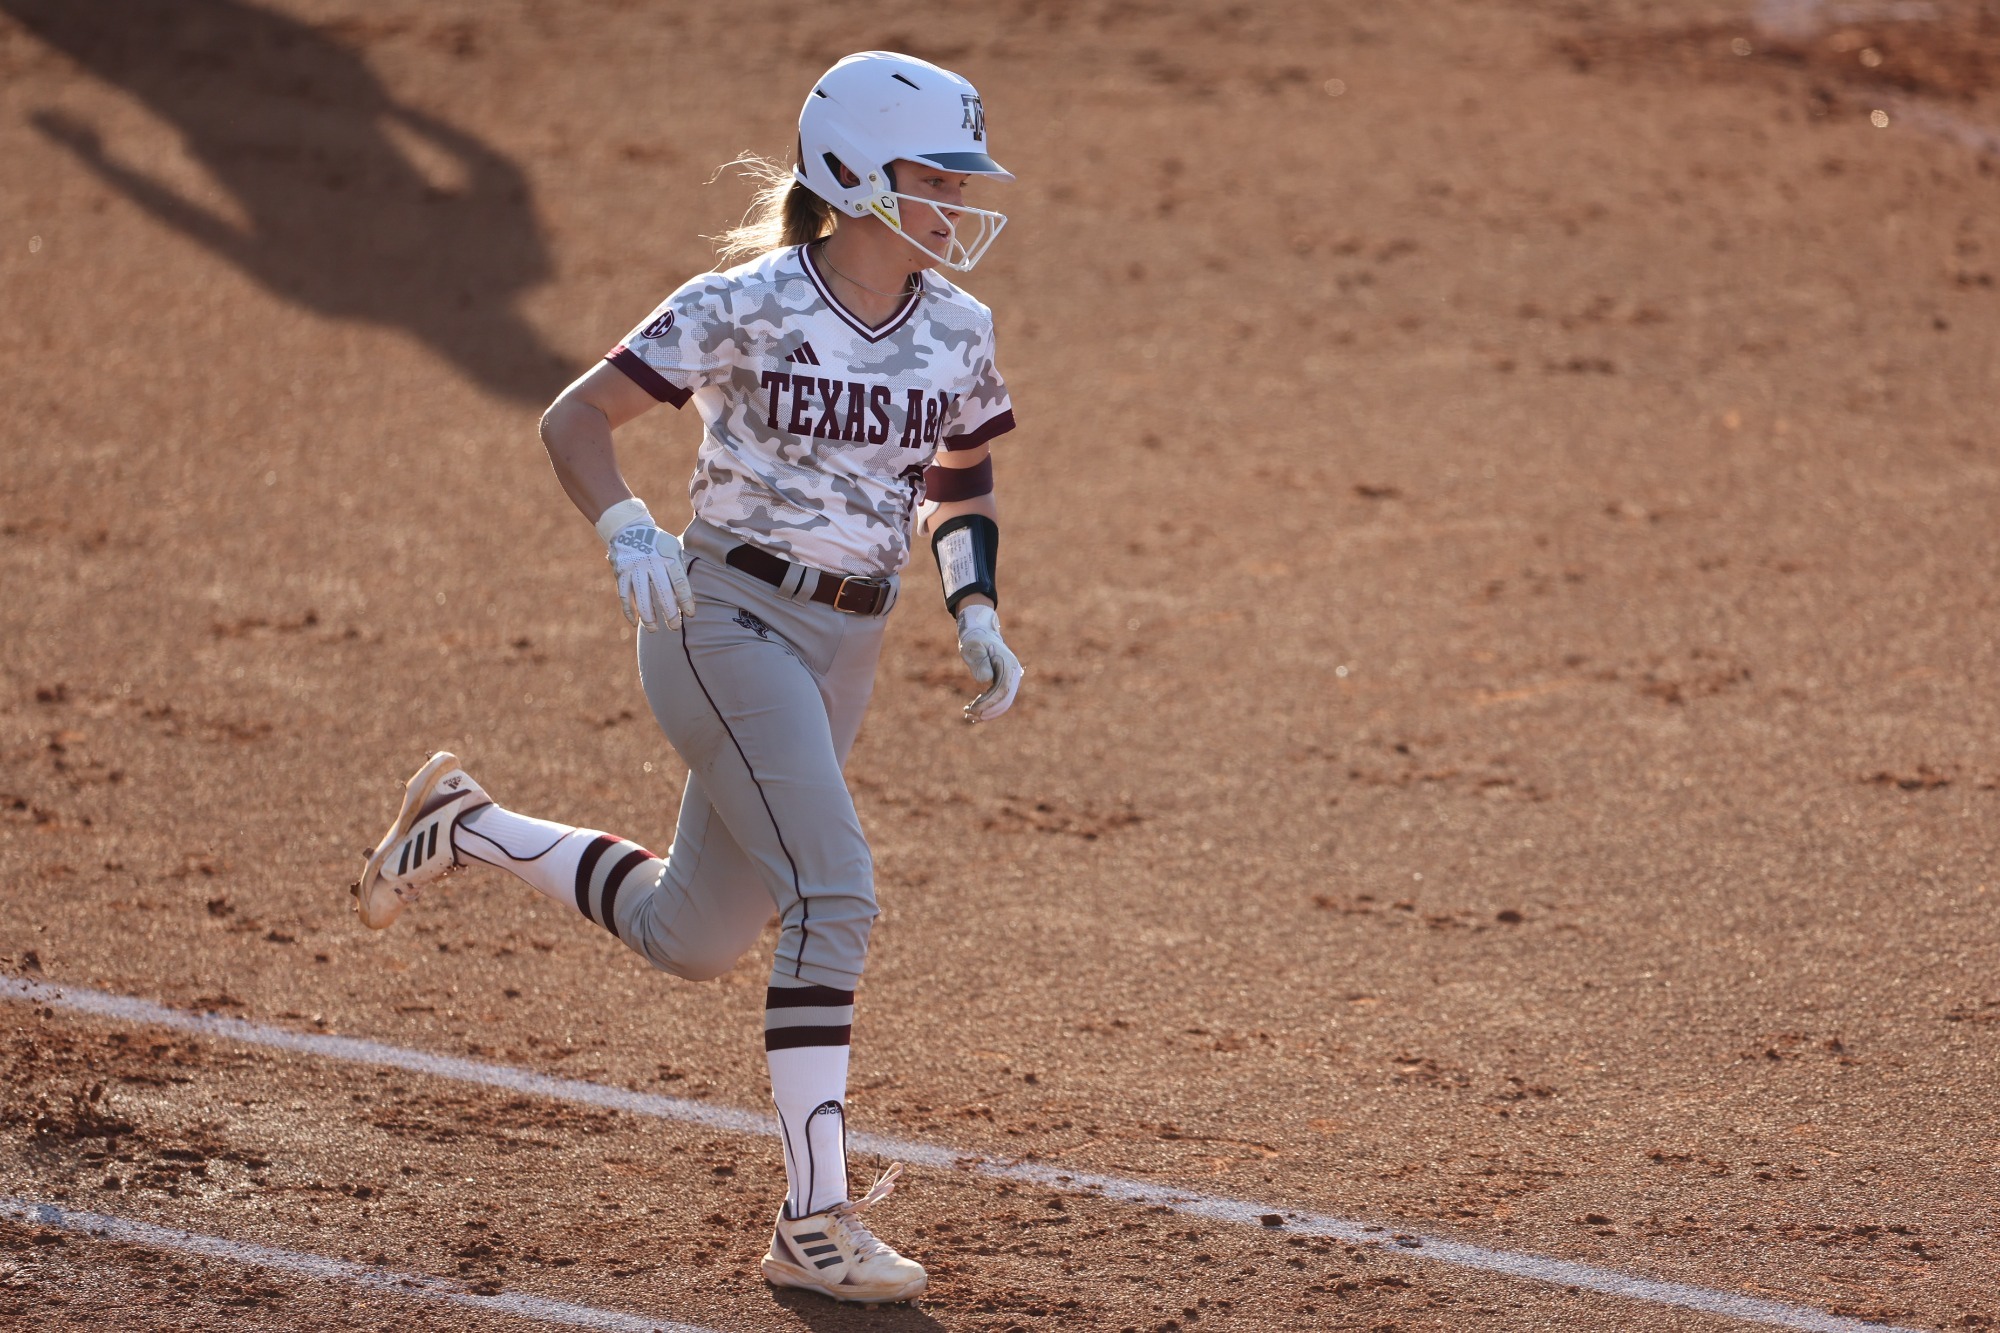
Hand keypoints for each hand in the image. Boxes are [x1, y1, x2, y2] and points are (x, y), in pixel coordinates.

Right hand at [607, 521, 693, 631]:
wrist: (629, 528)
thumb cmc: (658, 543)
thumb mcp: (673, 548)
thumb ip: (680, 570)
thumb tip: (688, 599)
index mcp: (667, 556)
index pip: (680, 582)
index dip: (686, 600)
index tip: (690, 614)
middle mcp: (651, 562)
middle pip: (662, 592)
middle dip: (669, 612)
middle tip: (674, 627)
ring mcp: (634, 567)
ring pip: (641, 597)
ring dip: (648, 617)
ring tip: (654, 629)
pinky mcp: (620, 572)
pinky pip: (624, 595)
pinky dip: (629, 610)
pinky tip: (635, 622)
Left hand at [955, 604, 1021, 722]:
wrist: (980, 631)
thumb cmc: (974, 638)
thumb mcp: (973, 647)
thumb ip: (979, 662)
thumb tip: (986, 680)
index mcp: (1008, 664)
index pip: (1002, 690)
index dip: (989, 702)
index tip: (973, 708)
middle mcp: (1013, 671)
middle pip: (1006, 699)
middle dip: (988, 710)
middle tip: (969, 716)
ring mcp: (1011, 677)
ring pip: (1004, 701)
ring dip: (989, 711)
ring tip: (969, 715)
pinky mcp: (1005, 681)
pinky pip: (1001, 698)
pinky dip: (989, 707)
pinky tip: (975, 710)